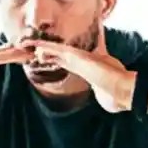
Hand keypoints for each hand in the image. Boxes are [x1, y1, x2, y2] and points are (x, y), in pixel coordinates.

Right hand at [0, 44, 32, 112]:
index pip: (3, 57)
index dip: (21, 55)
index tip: (38, 55)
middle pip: (5, 51)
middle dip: (24, 49)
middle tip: (44, 47)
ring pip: (0, 52)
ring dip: (19, 51)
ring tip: (36, 49)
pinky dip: (5, 55)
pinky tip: (17, 55)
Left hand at [20, 39, 134, 111]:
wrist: (122, 90)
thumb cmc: (116, 96)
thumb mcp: (107, 98)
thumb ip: (105, 97)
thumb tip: (111, 105)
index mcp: (84, 70)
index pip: (64, 61)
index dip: (52, 58)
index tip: (41, 57)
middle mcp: (81, 61)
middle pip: (57, 52)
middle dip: (44, 49)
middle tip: (29, 45)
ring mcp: (79, 57)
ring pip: (55, 49)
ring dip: (39, 46)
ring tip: (25, 42)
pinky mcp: (77, 56)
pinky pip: (55, 49)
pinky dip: (43, 46)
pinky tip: (31, 44)